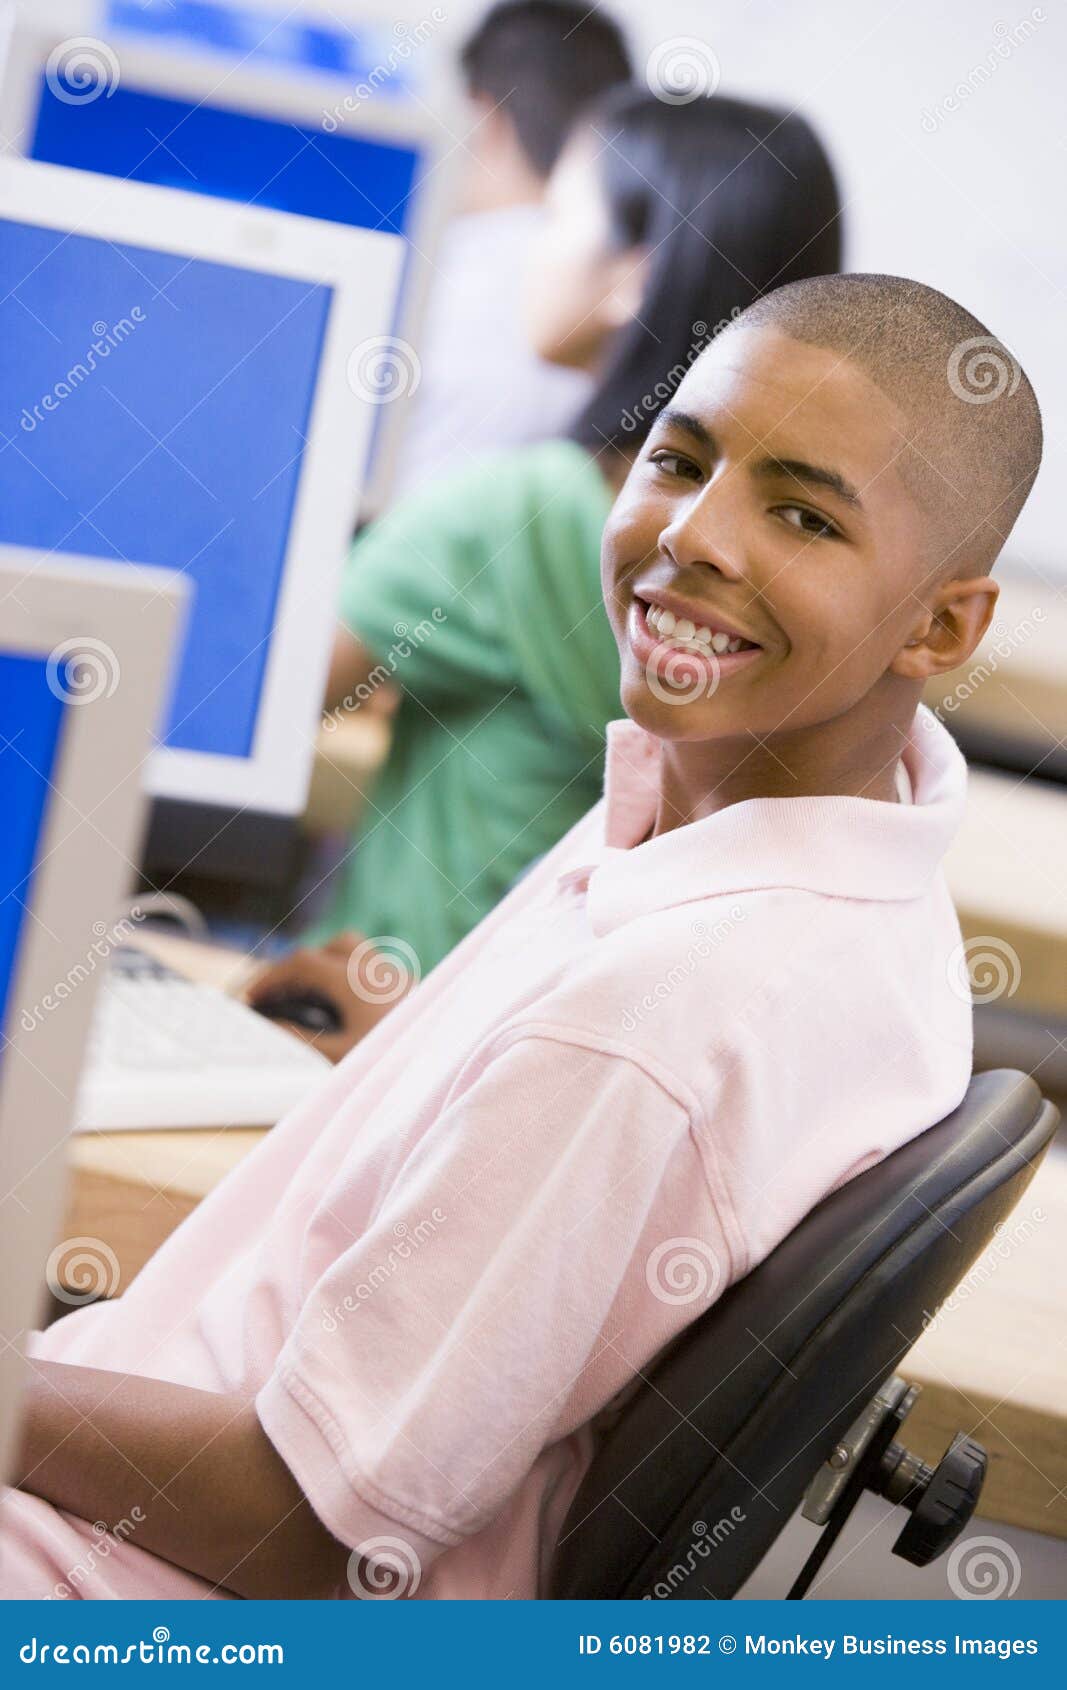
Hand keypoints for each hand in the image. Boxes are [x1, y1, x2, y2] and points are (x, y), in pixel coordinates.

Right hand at [245, 932, 412, 1062]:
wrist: (449, 1071)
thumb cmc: (398, 1066)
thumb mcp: (340, 1059)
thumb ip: (302, 1040)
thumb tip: (273, 1027)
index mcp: (357, 981)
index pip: (303, 962)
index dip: (272, 975)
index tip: (253, 995)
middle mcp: (381, 972)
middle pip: (334, 946)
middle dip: (305, 964)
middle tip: (285, 992)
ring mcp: (401, 980)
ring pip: (361, 955)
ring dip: (333, 968)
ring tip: (315, 1000)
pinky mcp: (415, 994)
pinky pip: (379, 974)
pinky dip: (356, 982)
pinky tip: (351, 1014)